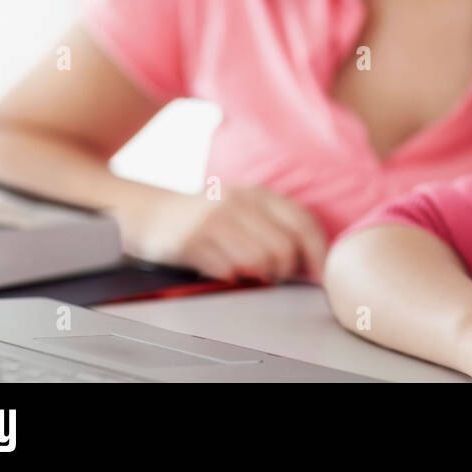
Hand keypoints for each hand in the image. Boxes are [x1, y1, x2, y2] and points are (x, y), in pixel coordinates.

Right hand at [113, 184, 328, 282]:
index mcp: (259, 193)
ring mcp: (214, 220)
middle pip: (284, 248)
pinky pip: (227, 271)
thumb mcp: (243, 207)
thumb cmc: (206, 217)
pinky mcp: (192, 241)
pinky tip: (223, 270)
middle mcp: (239, 202)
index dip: (319, 253)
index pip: (303, 223)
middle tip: (273, 275)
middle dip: (285, 270)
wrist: (149, 213)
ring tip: (248, 272)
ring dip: (258, 276)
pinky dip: (231, 277)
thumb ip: (275, 224)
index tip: (321, 275)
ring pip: (259, 262)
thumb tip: (313, 261)